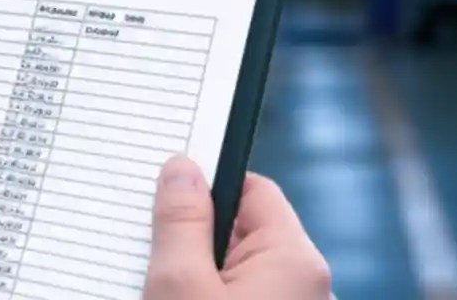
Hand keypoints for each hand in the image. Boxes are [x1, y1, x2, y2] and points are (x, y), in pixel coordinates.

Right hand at [144, 155, 330, 299]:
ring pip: (237, 273)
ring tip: (159, 291)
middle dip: (195, 237)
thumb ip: (181, 221)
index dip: (206, 184)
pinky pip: (239, 297)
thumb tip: (183, 169)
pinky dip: (206, 296)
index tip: (164, 188)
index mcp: (295, 260)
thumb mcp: (180, 284)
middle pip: (242, 233)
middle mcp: (306, 286)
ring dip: (197, 274)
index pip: (253, 189)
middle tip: (150, 252)